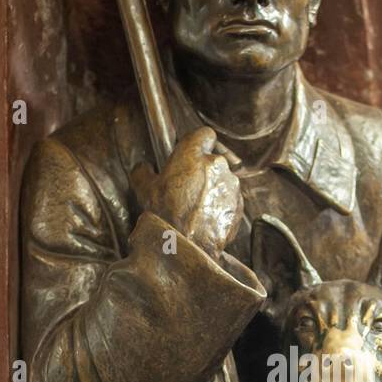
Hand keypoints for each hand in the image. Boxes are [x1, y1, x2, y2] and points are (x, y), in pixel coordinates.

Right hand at [139, 126, 241, 258]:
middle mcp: (216, 165)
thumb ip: (142, 171)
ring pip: (223, 180)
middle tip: (188, 185)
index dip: (199, 141)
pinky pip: (230, 199)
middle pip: (213, 159)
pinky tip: (206, 218)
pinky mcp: (238, 205)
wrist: (186, 247)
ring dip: (213, 189)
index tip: (193, 150)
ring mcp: (231, 185)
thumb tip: (143, 168)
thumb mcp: (143, 189)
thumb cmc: (165, 215)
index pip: (205, 134)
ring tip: (196, 206)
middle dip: (203, 170)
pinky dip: (220, 206)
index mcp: (193, 154)